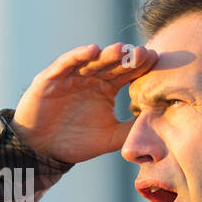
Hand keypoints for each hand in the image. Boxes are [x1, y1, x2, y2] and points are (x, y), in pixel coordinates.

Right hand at [11, 42, 156, 163]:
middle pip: (112, 63)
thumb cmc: (75, 143)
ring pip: (92, 61)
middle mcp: (90, 78)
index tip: (157, 61)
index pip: (127, 74)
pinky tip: (92, 50)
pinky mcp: (51, 78)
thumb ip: (131, 129)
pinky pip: (66, 63)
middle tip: (144, 53)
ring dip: (107, 54)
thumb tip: (160, 123)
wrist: (41, 151)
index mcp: (106, 88)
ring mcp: (71, 76)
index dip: (140, 67)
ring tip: (121, 49)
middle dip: (127, 58)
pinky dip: (78, 56)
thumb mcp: (110, 138)